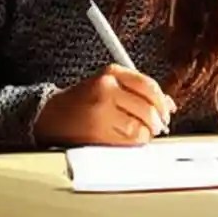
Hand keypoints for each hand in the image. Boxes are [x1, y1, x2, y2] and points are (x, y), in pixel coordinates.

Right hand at [34, 64, 177, 146]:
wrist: (49, 116)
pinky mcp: (97, 132)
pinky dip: (134, 144)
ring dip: (145, 134)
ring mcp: (101, 111)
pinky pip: (128, 141)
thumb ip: (138, 91)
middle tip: (156, 127)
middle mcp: (106, 89)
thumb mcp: (109, 85)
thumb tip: (168, 104)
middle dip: (157, 121)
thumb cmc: (82, 102)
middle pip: (148, 108)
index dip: (162, 102)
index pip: (149, 86)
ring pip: (141, 127)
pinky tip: (127, 140)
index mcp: (111, 73)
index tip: (166, 111)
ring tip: (139, 133)